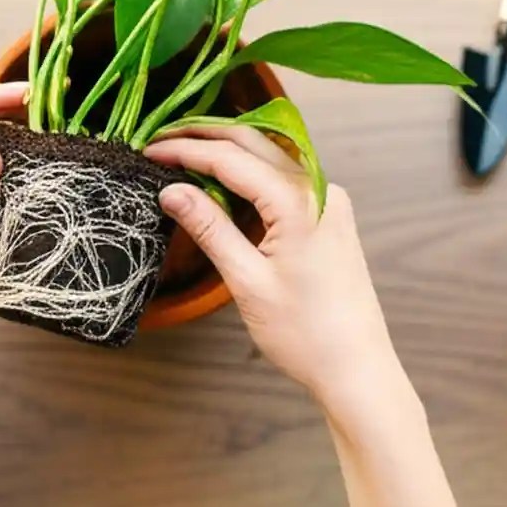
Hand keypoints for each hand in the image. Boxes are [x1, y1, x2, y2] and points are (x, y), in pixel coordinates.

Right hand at [144, 126, 401, 402]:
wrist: (357, 369)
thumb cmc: (304, 334)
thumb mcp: (246, 281)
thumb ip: (209, 228)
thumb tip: (171, 191)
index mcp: (300, 202)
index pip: (232, 158)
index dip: (186, 151)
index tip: (149, 151)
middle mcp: (320, 190)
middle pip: (254, 144)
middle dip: (205, 137)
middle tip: (161, 141)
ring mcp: (329, 201)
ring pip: (270, 157)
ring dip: (228, 151)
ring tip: (184, 153)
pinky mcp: (329, 216)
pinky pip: (284, 179)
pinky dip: (250, 172)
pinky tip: (223, 182)